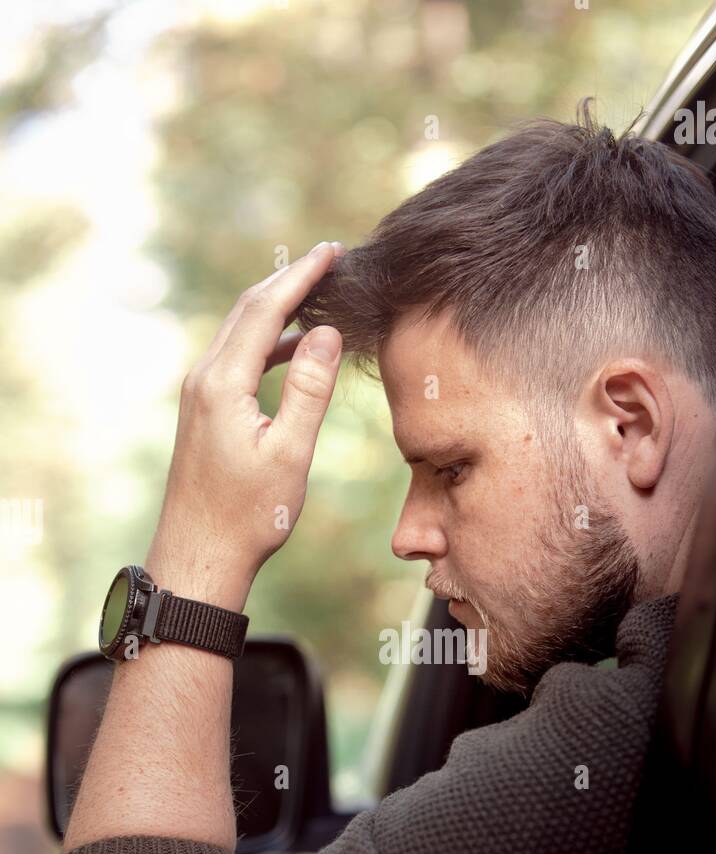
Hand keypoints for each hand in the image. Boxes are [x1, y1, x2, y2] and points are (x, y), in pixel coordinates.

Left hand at [148, 241, 343, 602]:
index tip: (332, 251)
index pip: (265, 310)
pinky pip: (237, 358)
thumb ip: (309, 390)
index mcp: (223, 384)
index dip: (300, 276)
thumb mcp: (290, 453)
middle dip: (288, 280)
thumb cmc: (249, 515)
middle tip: (329, 258)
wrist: (200, 555)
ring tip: (318, 293)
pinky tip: (295, 346)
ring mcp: (199, 395)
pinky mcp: (204, 412)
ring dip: (277, 308)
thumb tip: (325, 333)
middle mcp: (204, 380)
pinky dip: (267, 341)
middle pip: (246, 310)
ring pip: (239, 332)